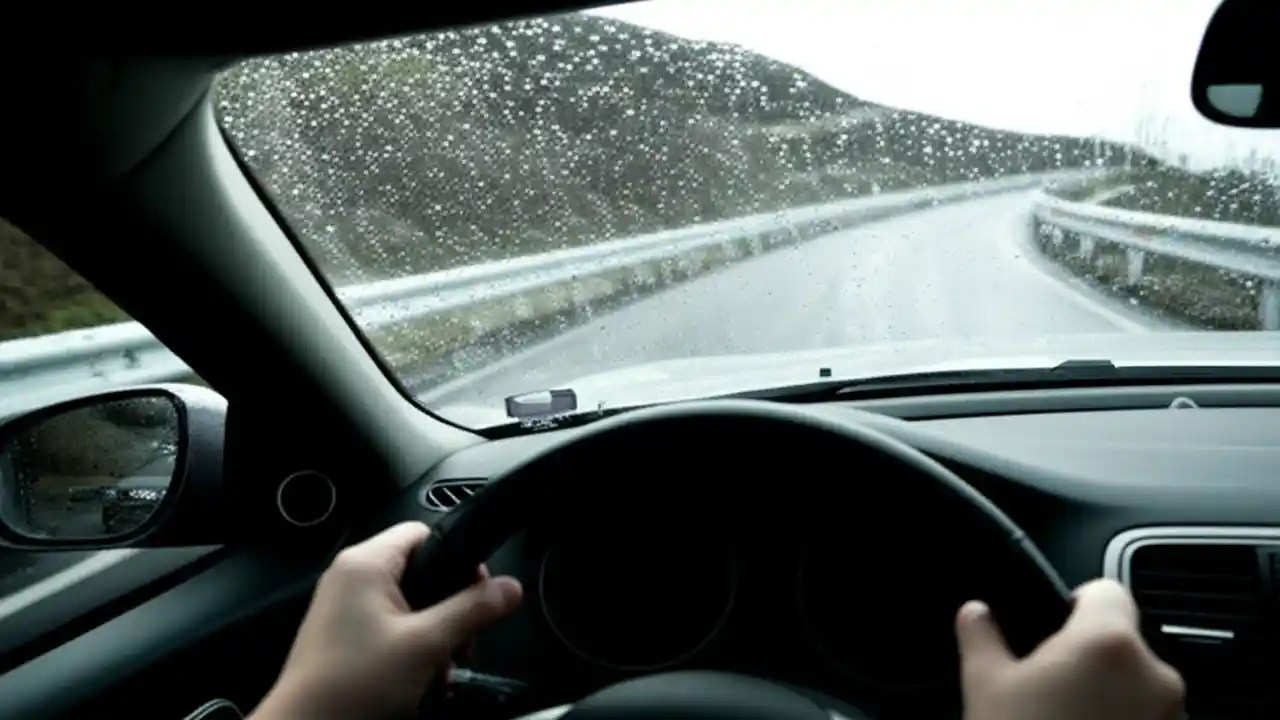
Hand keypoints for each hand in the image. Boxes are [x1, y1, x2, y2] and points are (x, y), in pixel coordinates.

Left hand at [251, 522, 522, 719]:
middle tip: (462, 639)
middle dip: (450, 607)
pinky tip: (421, 676)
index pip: (424, 532)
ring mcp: (344, 607)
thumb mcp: (427, 644)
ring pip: (410, 603)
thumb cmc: (352, 685)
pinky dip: (412, 646)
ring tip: (440, 666)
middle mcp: (350, 577)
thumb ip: (473, 610)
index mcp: (365, 564)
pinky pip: (392, 626)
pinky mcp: (343, 635)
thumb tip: (510, 588)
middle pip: (421, 570)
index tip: (479, 592)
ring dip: (434, 633)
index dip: (459, 559)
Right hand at [957, 579, 1183, 719]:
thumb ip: (980, 635)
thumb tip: (974, 612)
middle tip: (1048, 681)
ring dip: (1110, 692)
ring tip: (1065, 717)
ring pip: (1137, 683)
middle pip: (1122, 640)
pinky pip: (1147, 718)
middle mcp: (1153, 674)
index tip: (1053, 624)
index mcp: (1106, 641)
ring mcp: (1170, 716)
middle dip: (1088, 654)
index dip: (1076, 601)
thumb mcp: (984, 685)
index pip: (1106, 589)